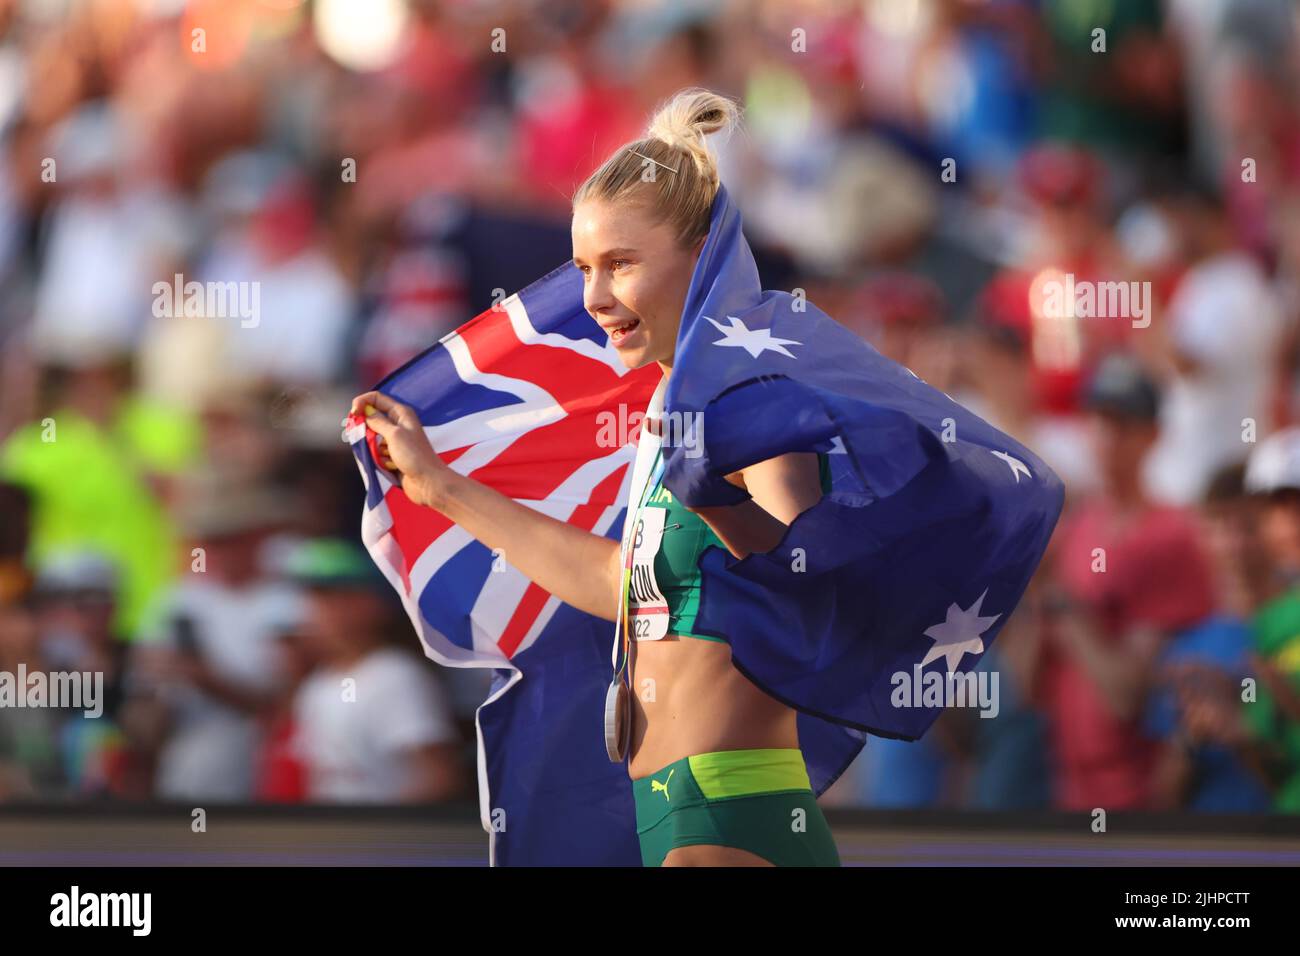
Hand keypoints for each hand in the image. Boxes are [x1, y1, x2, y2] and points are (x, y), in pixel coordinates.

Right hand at [349, 391, 447, 507]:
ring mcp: (395, 440)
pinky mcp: (392, 455)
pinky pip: (376, 452)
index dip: (362, 402)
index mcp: (401, 413)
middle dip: (365, 428)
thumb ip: (377, 421)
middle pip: (371, 418)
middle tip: (365, 438)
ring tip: (387, 456)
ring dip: (374, 447)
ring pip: (372, 437)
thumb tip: (364, 412)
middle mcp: (398, 424)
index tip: (353, 414)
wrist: (428, 482)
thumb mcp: (394, 434)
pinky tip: (390, 465)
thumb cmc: (415, 456)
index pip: (376, 398)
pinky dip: (379, 458)